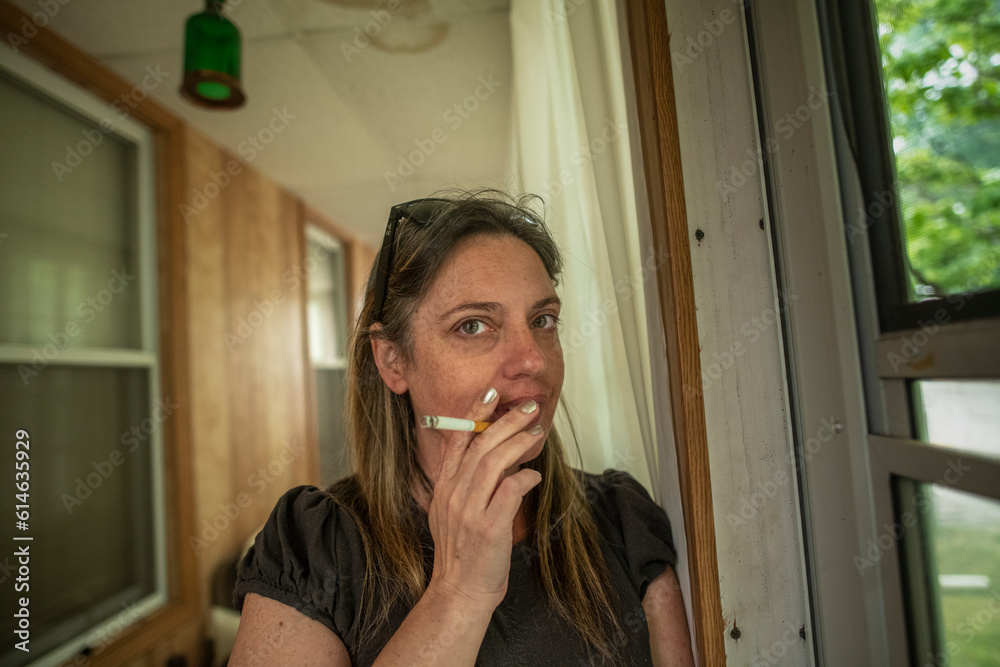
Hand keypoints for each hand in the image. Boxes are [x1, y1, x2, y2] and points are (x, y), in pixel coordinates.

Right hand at [425, 387, 544, 609]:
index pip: (457, 440)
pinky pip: (510, 489)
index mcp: (444, 487)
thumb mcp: (452, 512)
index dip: (475, 413)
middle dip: (506, 420)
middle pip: (480, 444)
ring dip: (519, 442)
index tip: (492, 393)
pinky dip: (525, 476)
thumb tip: (495, 458)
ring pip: (494, 461)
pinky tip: (534, 474)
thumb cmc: (463, 553)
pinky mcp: (488, 527)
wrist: (459, 592)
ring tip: (536, 432)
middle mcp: (453, 494)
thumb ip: (466, 484)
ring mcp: (469, 510)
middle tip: (529, 408)